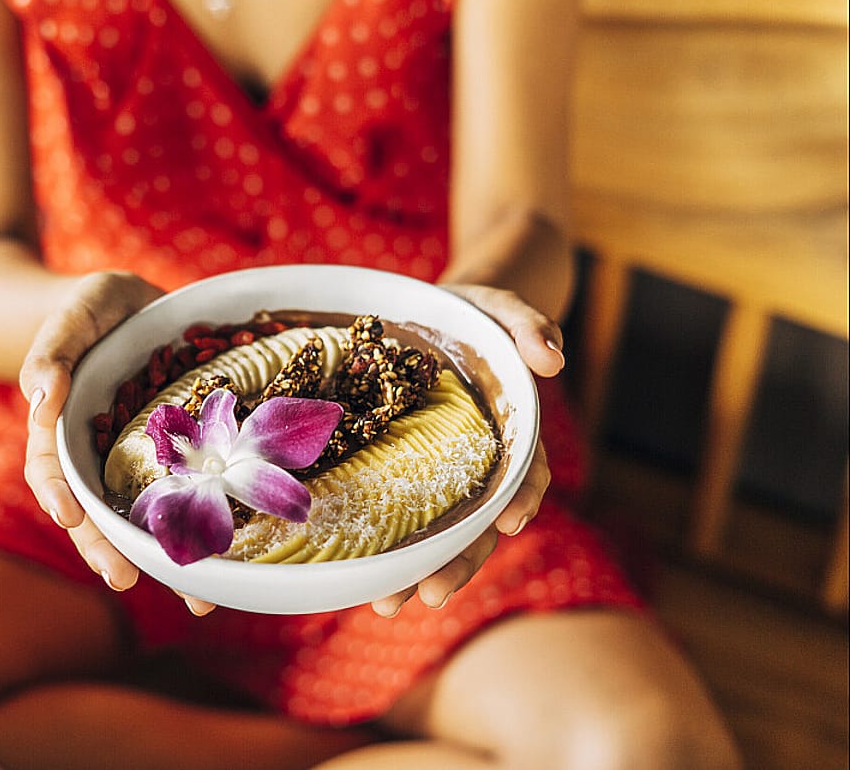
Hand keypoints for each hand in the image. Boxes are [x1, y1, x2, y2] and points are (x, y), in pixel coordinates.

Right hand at [19, 272, 217, 615]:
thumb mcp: (76, 314)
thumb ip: (55, 351)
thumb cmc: (94, 307)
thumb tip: (41, 398)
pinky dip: (205, 528)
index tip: (71, 518)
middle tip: (125, 579)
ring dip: (163, 556)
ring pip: (143, 516)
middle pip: (95, 510)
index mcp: (61, 427)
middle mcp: (96, 455)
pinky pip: (187, 498)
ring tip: (195, 597)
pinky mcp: (175, 460)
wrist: (136, 307)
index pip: (50, 468)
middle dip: (107, 547)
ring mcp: (136, 462)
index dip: (58, 494)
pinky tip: (233, 561)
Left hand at [370, 283, 559, 616]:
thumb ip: (530, 326)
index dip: (519, 499)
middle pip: (476, 522)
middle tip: (431, 594)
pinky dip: (385, 546)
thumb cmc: (475, 314)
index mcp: (508, 433)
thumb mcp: (503, 308)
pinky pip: (397, 514)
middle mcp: (478, 464)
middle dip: (459, 561)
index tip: (508, 522)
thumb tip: (552, 359)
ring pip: (437, 532)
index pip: (524, 474)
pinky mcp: (401, 470)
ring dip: (418, 570)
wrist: (435, 315)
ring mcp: (440, 473)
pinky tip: (360, 575)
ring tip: (388, 604)